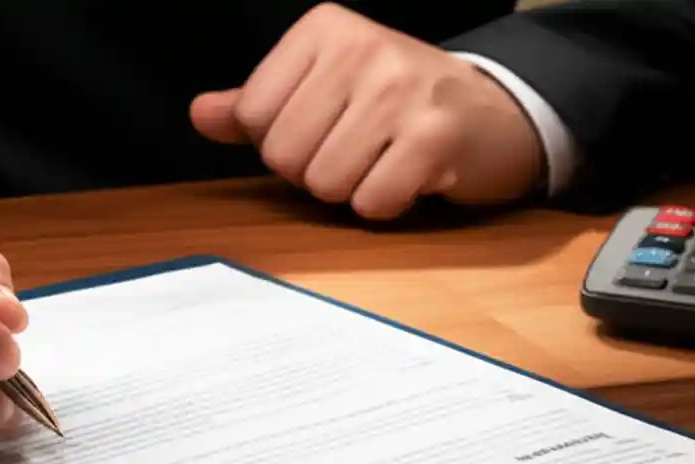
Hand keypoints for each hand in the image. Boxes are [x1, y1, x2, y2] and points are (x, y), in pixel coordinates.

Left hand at [190, 2, 543, 218]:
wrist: (493, 111)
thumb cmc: (396, 101)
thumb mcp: (323, 86)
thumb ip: (259, 102)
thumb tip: (201, 115)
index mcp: (325, 28)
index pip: (253, 116)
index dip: (281, 140)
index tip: (324, 126)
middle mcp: (363, 48)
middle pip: (284, 155)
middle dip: (314, 170)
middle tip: (356, 148)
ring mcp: (401, 91)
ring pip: (324, 183)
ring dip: (350, 190)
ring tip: (381, 160)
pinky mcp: (433, 137)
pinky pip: (371, 203)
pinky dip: (386, 205)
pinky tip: (407, 176)